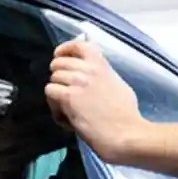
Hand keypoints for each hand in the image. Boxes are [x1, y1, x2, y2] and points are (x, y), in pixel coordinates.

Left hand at [46, 40, 147, 162]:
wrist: (125, 133)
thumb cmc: (126, 115)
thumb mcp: (118, 86)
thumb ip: (103, 77)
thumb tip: (94, 79)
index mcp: (101, 65)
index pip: (78, 45)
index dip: (64, 49)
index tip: (59, 56)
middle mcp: (89, 69)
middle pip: (59, 62)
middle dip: (58, 76)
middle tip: (63, 90)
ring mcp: (78, 82)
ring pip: (53, 78)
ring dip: (56, 93)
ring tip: (65, 107)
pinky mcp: (69, 97)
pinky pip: (50, 91)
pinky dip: (54, 104)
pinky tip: (64, 115)